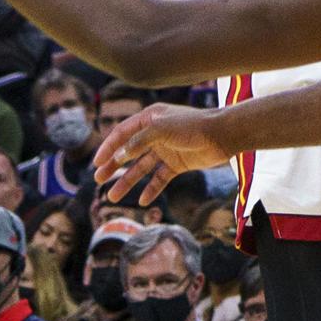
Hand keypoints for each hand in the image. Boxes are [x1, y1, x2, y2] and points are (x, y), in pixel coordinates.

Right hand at [96, 104, 231, 205]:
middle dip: (113, 166)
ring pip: (141, 168)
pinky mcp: (177, 164)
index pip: (122, 133)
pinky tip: (142, 201)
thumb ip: (139, 142)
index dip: (108, 148)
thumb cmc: (192, 126)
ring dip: (128, 182)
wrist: (223, 135)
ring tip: (113, 198)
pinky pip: (160, 178)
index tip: (96, 164)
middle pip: (129, 152)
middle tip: (98, 180)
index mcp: (149, 119)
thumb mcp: (161, 129)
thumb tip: (119, 156)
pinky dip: (152, 189)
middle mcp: (155, 134)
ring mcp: (166, 150)